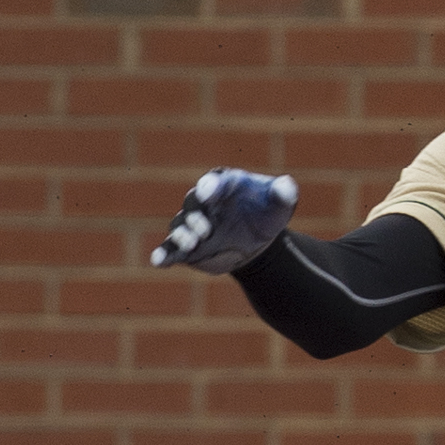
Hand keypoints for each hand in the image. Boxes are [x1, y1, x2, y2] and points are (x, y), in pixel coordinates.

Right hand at [150, 168, 297, 273]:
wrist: (258, 241)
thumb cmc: (267, 214)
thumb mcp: (281, 204)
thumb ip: (284, 193)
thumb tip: (286, 188)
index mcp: (224, 185)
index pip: (214, 182)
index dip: (211, 187)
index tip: (210, 193)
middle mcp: (203, 202)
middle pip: (192, 204)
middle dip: (196, 215)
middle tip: (207, 229)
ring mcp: (192, 224)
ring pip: (180, 226)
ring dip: (183, 235)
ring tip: (194, 244)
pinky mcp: (186, 246)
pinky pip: (170, 249)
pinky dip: (163, 254)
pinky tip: (158, 262)